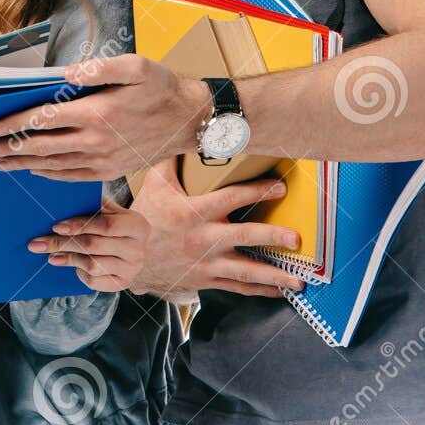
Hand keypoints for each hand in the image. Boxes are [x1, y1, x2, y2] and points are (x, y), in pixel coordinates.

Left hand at [0, 54, 208, 181]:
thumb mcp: (136, 66)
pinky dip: (51, 175)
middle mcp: (95, 140)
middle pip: (42, 146)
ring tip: (3, 164)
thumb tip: (66, 76)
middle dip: (11, 148)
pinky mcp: (111, 171)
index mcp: (96, 113)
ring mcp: (102, 160)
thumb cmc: (162, 89)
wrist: (191, 121)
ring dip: (25, 165)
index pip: (45, 119)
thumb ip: (98, 69)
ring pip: (54, 165)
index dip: (17, 124)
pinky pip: (73, 176)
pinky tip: (37, 172)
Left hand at [27, 199, 148, 290]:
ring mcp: (132, 269)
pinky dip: (80, 273)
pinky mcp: (123, 284)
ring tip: (51, 256)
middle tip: (38, 244)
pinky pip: (95, 281)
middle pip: (95, 245)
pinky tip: (73, 266)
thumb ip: (93, 205)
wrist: (131, 248)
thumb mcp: (110, 211)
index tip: (56, 227)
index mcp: (137, 225)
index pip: (107, 225)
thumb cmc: (115, 224)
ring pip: (93, 265)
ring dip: (68, 259)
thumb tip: (62, 199)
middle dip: (63, 244)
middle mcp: (138, 249)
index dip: (80, 225)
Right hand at [130, 162, 307, 297]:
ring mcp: (205, 263)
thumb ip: (172, 160)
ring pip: (244, 271)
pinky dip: (258, 291)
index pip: (231, 198)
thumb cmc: (143, 218)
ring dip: (273, 276)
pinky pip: (235, 287)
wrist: (126, 258)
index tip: (280, 186)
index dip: (257, 190)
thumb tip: (186, 133)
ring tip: (297, 280)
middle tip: (296, 238)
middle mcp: (203, 239)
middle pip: (244, 237)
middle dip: (272, 237)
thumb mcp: (154, 185)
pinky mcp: (204, 280)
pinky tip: (277, 292)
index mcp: (193, 212)